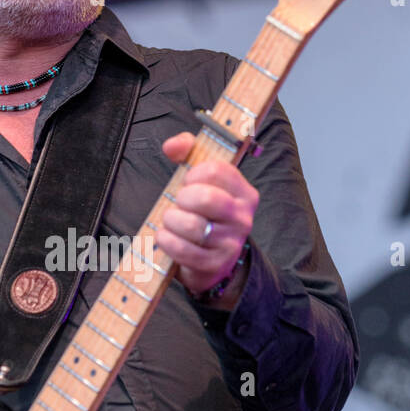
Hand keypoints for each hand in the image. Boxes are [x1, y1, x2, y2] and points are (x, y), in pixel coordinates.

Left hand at [159, 133, 259, 303]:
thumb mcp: (200, 180)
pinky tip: (165, 236)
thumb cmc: (203, 214)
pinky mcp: (215, 264)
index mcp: (244, 192)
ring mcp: (231, 243)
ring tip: (171, 221)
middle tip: (179, 203)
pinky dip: (168, 241)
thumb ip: (187, 152)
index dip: (193, 174)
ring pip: (192, 226)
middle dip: (182, 198)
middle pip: (206, 198)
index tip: (189, 182)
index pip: (216, 170)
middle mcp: (243, 217)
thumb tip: (172, 146)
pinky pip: (184, 250)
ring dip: (172, 221)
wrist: (211, 260)